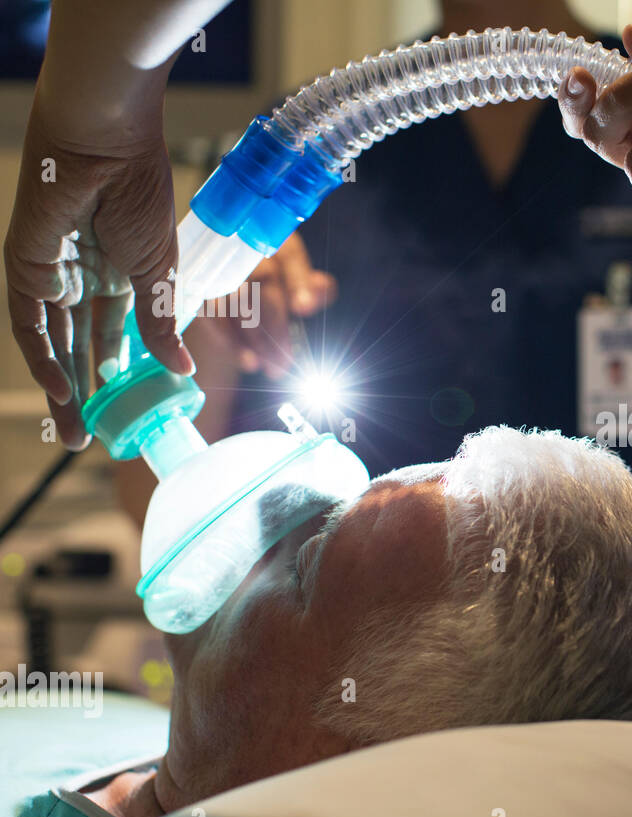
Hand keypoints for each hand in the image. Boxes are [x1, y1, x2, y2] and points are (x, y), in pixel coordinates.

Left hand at [4, 105, 186, 449]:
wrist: (108, 142)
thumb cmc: (139, 194)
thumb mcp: (159, 272)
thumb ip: (161, 323)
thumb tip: (183, 371)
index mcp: (116, 274)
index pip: (111, 334)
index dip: (118, 370)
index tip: (126, 407)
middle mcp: (80, 276)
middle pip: (76, 344)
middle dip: (83, 391)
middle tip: (90, 437)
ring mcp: (51, 271)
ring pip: (51, 341)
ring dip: (60, 385)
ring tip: (75, 427)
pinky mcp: (26, 264)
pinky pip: (31, 321)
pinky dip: (43, 356)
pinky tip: (61, 386)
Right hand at [200, 232, 335, 378]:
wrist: (230, 294)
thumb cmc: (274, 290)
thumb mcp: (296, 288)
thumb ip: (311, 288)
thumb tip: (324, 287)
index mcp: (276, 242)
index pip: (289, 256)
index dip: (298, 282)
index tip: (304, 309)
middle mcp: (246, 246)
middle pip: (261, 279)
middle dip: (276, 323)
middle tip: (286, 360)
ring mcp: (218, 265)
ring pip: (235, 298)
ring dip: (253, 338)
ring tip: (268, 367)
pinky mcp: (197, 286)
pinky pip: (212, 313)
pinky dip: (229, 339)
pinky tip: (246, 360)